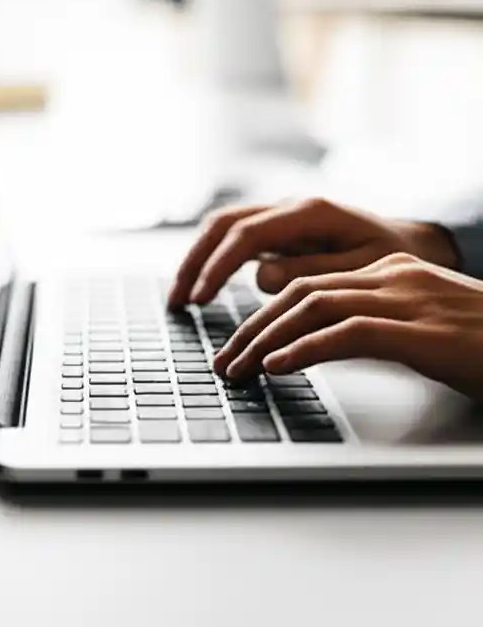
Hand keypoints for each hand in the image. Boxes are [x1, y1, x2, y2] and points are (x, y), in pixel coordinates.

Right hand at [167, 198, 459, 306]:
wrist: (414, 242)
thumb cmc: (394, 258)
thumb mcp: (363, 269)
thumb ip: (311, 271)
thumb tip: (261, 277)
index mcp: (309, 212)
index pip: (245, 234)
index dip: (217, 266)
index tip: (200, 298)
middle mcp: (288, 207)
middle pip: (222, 224)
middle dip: (194, 262)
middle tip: (178, 301)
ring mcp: (280, 217)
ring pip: (222, 229)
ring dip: (197, 261)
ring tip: (181, 299)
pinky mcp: (277, 231)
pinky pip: (234, 241)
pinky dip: (213, 262)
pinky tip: (203, 289)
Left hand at [212, 253, 482, 394]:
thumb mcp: (421, 329)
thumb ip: (372, 326)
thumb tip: (310, 347)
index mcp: (391, 271)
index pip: (308, 284)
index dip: (262, 315)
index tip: (236, 345)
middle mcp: (393, 276)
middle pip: (298, 292)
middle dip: (251, 329)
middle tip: (222, 364)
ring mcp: (408, 299)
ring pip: (311, 308)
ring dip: (264, 341)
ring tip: (237, 371)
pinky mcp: (420, 331)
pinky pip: (346, 333)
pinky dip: (303, 349)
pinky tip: (276, 367)